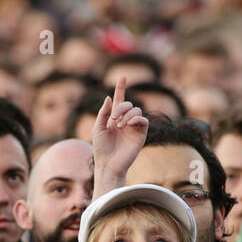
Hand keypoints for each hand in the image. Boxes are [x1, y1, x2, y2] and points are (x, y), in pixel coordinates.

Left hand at [93, 76, 148, 195]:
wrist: (108, 164)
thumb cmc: (101, 149)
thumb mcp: (98, 128)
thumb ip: (103, 113)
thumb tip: (110, 97)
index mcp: (114, 119)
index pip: (119, 100)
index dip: (121, 88)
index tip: (123, 76)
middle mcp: (125, 121)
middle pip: (128, 104)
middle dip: (121, 107)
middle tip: (113, 118)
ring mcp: (133, 127)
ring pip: (136, 110)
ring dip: (127, 114)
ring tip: (119, 125)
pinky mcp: (140, 135)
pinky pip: (143, 120)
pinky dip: (136, 119)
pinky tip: (128, 124)